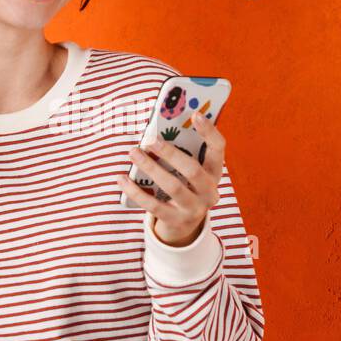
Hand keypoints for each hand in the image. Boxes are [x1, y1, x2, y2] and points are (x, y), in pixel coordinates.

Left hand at [117, 107, 223, 246]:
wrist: (184, 226)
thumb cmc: (183, 187)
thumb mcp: (189, 172)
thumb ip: (182, 153)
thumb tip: (158, 131)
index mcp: (214, 173)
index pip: (218, 149)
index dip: (209, 131)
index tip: (195, 114)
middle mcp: (209, 192)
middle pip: (192, 170)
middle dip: (170, 153)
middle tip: (150, 140)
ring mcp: (195, 209)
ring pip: (173, 187)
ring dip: (151, 167)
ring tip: (133, 153)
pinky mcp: (176, 221)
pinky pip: (154, 205)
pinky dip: (136, 191)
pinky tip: (122, 179)